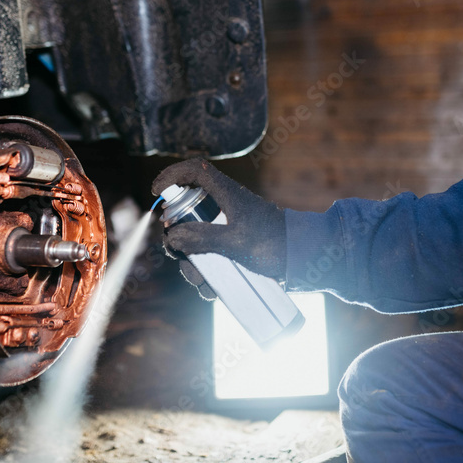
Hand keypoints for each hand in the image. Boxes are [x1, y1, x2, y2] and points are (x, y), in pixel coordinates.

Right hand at [152, 158, 286, 282]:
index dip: (172, 175)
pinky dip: (207, 274)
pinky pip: (211, 258)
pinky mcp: (234, 248)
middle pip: (187, 215)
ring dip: (192, 264)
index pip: (195, 171)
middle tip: (177, 254)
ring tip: (201, 282)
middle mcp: (224, 209)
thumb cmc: (276, 244)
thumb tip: (172, 237)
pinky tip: (211, 290)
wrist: (306, 260)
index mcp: (226, 195)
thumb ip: (204, 238)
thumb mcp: (237, 241)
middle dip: (177, 239)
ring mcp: (228, 229)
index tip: (155, 192)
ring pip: (196, 242)